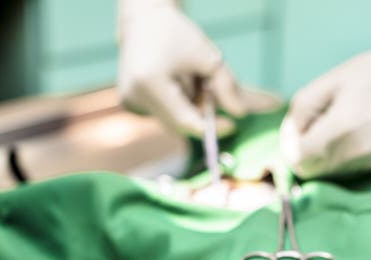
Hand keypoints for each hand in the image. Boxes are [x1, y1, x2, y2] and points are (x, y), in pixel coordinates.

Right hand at [118, 0, 276, 135]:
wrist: (143, 20)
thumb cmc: (178, 35)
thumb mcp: (208, 58)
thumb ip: (227, 86)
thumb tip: (240, 114)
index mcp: (150, 83)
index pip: (185, 120)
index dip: (211, 128)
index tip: (232, 126)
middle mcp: (135, 97)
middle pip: (180, 123)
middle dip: (201, 114)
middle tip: (211, 91)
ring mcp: (131, 103)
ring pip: (174, 121)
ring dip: (189, 107)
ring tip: (188, 76)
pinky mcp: (131, 105)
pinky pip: (164, 115)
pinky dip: (178, 104)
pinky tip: (175, 80)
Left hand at [281, 26, 370, 178]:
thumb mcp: (332, 80)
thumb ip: (304, 107)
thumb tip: (291, 131)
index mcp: (340, 129)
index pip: (297, 158)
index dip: (289, 144)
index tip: (297, 126)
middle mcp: (353, 153)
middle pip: (309, 170)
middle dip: (301, 151)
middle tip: (309, 126)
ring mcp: (365, 162)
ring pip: (325, 172)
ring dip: (318, 154)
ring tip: (331, 124)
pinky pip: (342, 168)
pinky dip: (335, 155)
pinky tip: (346, 131)